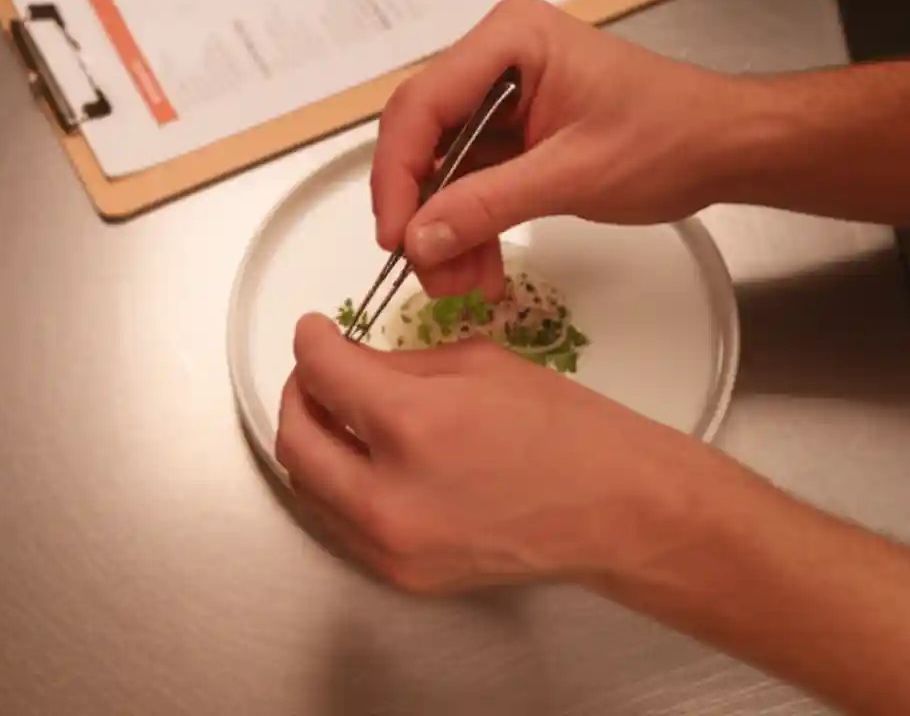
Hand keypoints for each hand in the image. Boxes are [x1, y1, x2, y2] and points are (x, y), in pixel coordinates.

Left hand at [276, 314, 749, 592]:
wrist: (614, 511)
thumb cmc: (566, 434)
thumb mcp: (477, 366)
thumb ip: (398, 365)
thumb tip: (351, 363)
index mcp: (414, 426)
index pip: (323, 373)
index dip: (311, 341)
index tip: (315, 333)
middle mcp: (390, 496)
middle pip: (296, 438)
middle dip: (298, 393)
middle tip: (315, 373)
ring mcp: (392, 546)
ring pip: (308, 488)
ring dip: (312, 443)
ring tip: (338, 416)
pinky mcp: (402, 576)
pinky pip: (340, 525)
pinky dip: (337, 487)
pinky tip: (361, 462)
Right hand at [372, 0, 760, 295]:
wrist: (723, 149)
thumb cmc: (668, 139)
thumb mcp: (573, 175)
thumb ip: (488, 205)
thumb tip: (417, 240)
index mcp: (509, 41)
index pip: (421, 105)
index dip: (398, 176)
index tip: (396, 238)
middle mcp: (495, 60)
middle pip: (423, 138)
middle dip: (422, 212)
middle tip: (428, 272)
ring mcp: (503, 98)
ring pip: (443, 170)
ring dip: (445, 231)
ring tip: (459, 286)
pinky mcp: (516, 134)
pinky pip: (472, 183)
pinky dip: (471, 227)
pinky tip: (479, 269)